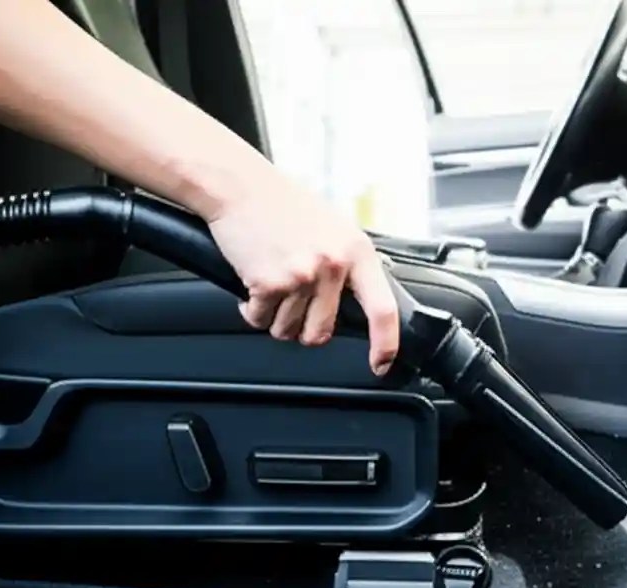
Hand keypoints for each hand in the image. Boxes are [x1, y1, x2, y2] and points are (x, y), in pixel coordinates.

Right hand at [206, 172, 399, 376]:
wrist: (240, 186)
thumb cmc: (284, 205)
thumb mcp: (334, 229)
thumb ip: (349, 265)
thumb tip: (360, 304)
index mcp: (356, 252)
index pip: (382, 309)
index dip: (385, 344)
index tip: (381, 363)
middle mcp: (333, 265)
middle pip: (322, 332)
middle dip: (304, 329)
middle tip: (293, 305)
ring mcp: (301, 276)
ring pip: (287, 330)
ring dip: (275, 317)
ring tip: (272, 284)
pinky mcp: (268, 283)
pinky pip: (260, 319)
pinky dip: (252, 310)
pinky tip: (253, 283)